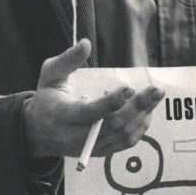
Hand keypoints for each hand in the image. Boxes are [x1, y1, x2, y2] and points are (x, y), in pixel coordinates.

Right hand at [22, 39, 164, 157]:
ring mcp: (90, 147)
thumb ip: (67, 60)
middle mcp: (76, 135)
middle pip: (112, 125)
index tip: (130, 87)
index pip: (90, 112)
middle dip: (137, 107)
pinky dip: (139, 128)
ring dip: (142, 116)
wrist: (39, 133)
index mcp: (63, 115)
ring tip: (155, 98)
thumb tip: (86, 43)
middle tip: (156, 90)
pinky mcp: (100, 151)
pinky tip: (147, 112)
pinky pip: (124, 143)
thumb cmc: (48, 98)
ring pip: (122, 135)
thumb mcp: (50, 75)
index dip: (111, 102)